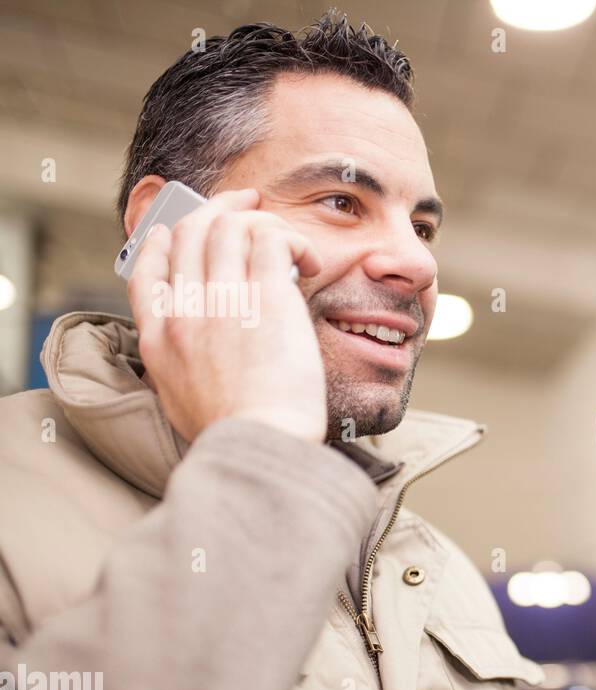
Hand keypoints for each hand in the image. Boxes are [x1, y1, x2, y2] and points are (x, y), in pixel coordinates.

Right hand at [127, 188, 325, 443]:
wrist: (260, 442)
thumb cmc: (234, 434)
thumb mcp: (180, 400)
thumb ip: (178, 367)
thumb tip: (192, 355)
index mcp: (157, 335)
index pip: (148, 263)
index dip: (168, 236)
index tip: (187, 228)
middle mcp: (184, 310)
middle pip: (192, 231)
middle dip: (221, 207)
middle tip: (250, 203)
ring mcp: (222, 300)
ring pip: (232, 226)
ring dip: (263, 221)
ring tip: (289, 241)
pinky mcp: (266, 297)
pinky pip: (274, 240)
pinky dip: (292, 239)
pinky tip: (308, 261)